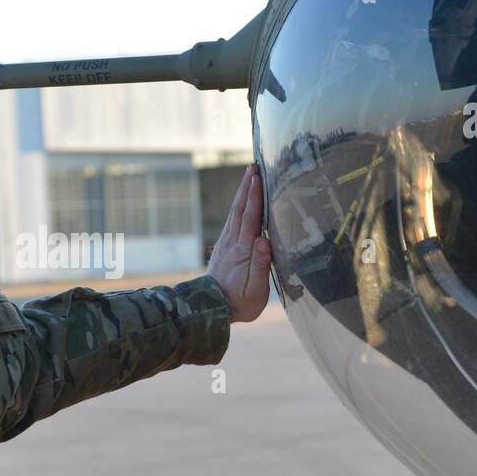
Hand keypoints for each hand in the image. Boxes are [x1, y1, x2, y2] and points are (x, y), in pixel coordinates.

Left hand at [208, 163, 272, 323]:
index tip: (258, 177)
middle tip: (254, 166)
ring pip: (235, 213)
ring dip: (242, 193)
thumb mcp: (255, 290)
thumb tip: (263, 239)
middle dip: (247, 187)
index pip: (250, 219)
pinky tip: (242, 200)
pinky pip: (233, 220)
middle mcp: (232, 243)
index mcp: (243, 251)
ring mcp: (226, 244)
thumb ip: (260, 264)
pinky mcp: (224, 247)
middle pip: (240, 210)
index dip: (255, 197)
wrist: (212, 310)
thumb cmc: (240, 303)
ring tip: (249, 175)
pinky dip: (239, 206)